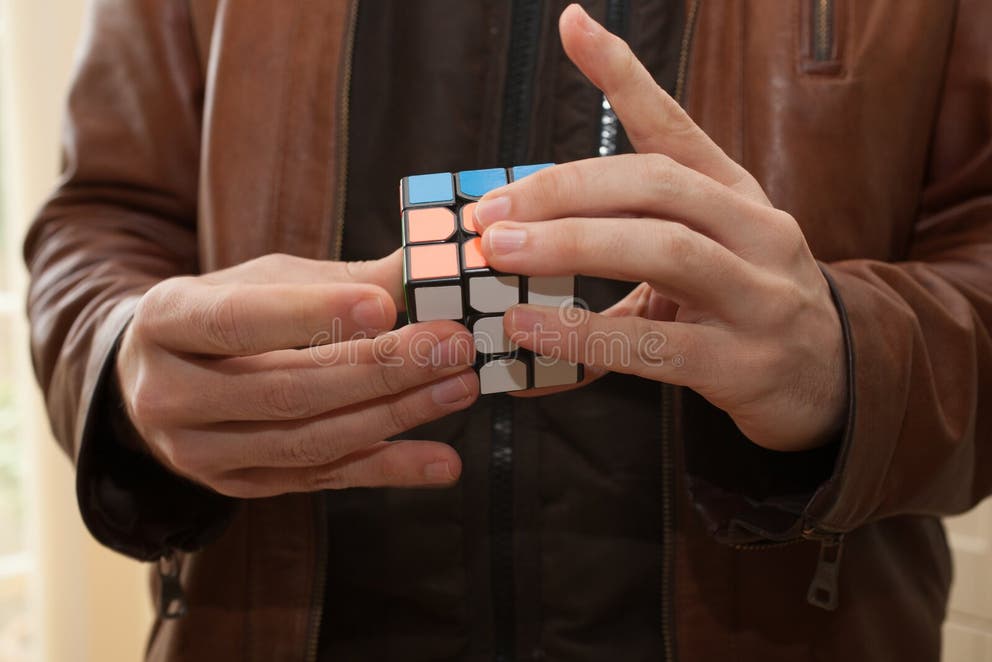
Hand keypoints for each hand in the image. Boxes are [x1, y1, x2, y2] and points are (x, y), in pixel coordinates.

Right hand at [116, 251, 478, 496]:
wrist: (163, 379)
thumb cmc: (226, 314)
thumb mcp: (266, 281)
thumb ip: (342, 280)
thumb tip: (427, 268)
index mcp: (167, 321)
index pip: (237, 320)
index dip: (310, 314)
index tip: (383, 305)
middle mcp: (169, 394)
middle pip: (285, 389)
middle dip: (379, 369)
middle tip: (451, 346)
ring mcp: (200, 452)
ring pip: (309, 442)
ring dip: (395, 416)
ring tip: (459, 387)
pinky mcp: (238, 487)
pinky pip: (323, 480)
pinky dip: (389, 470)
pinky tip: (442, 461)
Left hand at [474, 4, 845, 451]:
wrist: (828, 380)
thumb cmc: (742, 306)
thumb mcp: (702, 255)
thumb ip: (624, 241)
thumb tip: (522, 245)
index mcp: (735, 194)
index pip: (675, 126)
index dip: (624, 75)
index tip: (572, 25)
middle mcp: (756, 231)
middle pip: (657, 184)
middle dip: (565, 190)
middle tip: (493, 212)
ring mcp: (758, 296)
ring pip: (665, 251)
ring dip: (572, 246)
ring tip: (500, 253)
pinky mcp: (743, 364)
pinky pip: (654, 347)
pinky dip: (582, 335)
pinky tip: (529, 328)